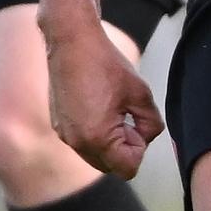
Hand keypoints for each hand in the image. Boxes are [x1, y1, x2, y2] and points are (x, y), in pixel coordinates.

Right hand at [44, 13, 162, 179]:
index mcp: (98, 138)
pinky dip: (94, 134)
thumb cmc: (106, 64)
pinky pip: (82, 143)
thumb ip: (151, 124)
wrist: (72, 42)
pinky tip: (98, 107)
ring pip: (96, 156)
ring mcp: (65, 135)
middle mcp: (77, 142)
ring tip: (113, 111)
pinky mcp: (59, 126)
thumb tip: (145, 138)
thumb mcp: (141, 94)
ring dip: (109, 143)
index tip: (137, 124)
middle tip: (127, 117)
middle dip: (124, 149)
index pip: (128, 169)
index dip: (139, 149)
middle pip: (110, 167)